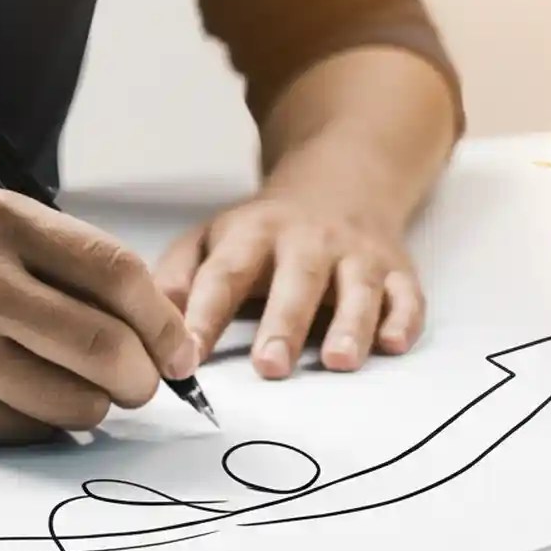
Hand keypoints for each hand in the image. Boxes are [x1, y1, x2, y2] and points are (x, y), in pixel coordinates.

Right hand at [0, 189, 199, 443]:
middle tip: (142, 381)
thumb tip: (169, 335)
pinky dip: (51, 423)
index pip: (116, 273)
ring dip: (99, 405)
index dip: (164, 321)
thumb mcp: (0, 232)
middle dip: (144, 376)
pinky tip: (24, 396)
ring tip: (79, 387)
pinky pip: (35, 431)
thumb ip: (79, 267)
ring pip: (78, 402)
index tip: (180, 350)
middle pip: (105, 346)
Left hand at [154, 192, 424, 378]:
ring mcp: (355, 255)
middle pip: (296, 282)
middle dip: (283, 324)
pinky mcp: (395, 271)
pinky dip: (404, 319)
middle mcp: (308, 242)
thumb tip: (143, 320)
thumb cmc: (265, 232)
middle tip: (269, 367)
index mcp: (253, 235)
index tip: (186, 357)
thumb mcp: (213, 239)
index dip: (203, 315)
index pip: (224, 275)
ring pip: (356, 289)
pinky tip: (393, 344)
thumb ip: (177, 278)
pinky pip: (406, 294)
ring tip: (339, 361)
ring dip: (350, 325)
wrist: (340, 182)